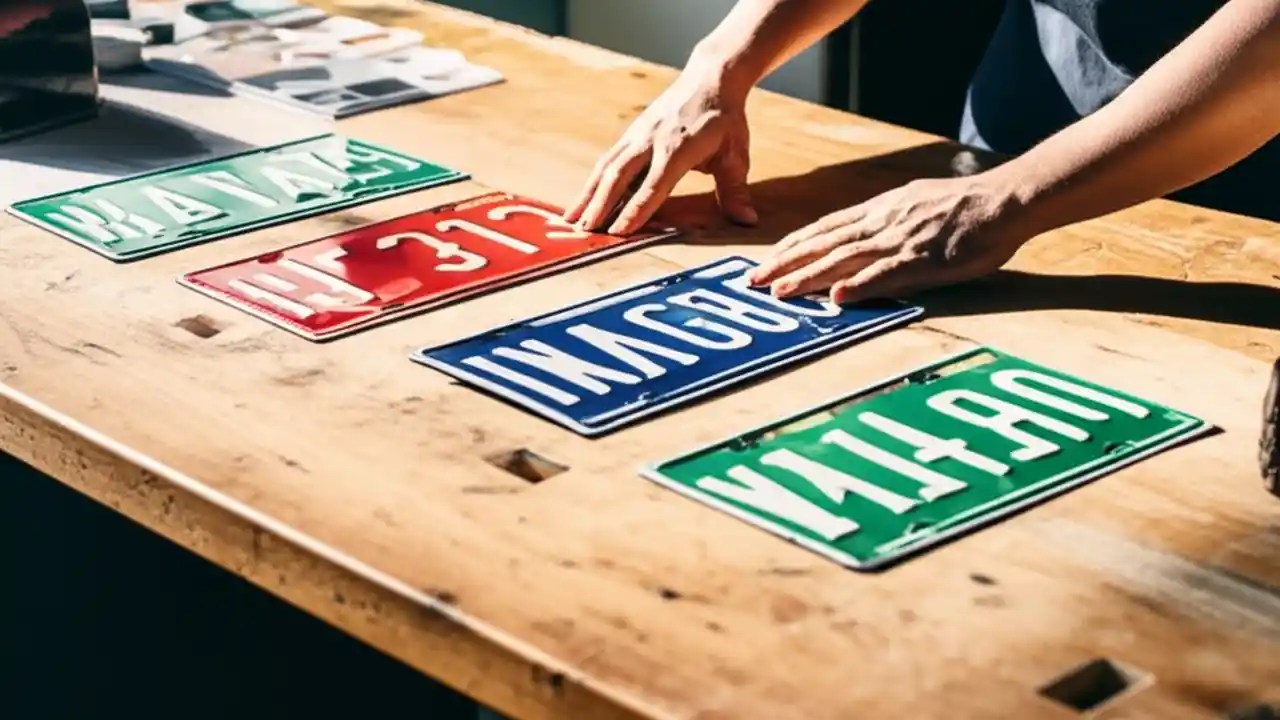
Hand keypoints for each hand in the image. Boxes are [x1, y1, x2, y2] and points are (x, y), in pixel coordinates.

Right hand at [563, 64, 757, 234]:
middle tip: (586, 232)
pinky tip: (581, 201)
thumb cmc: (725, 120)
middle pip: (620, 175)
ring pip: (607, 167)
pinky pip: (607, 160)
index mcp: (679, 147)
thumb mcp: (736, 154)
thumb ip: (735, 190)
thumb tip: (747, 222)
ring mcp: (638, 135)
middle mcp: (652, 140)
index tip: (620, 231)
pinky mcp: (631, 134)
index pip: (654, 184)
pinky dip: (591, 183)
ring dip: (588, 195)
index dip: (636, 208)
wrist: (710, 78)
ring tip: (571, 221)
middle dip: (601, 205)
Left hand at [748, 175, 1032, 303]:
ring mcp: (901, 240)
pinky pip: (887, 274)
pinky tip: (837, 298)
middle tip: (755, 281)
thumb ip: (888, 219)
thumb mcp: (916, 203)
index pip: (826, 227)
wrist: (1006, 199)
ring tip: (781, 293)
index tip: (768, 260)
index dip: (794, 244)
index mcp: (881, 209)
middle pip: (824, 243)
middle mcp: (883, 222)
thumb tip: (863, 234)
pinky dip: (860, 286)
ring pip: (846, 259)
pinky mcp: (925, 260)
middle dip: (786, 263)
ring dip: (810, 276)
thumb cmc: (967, 206)